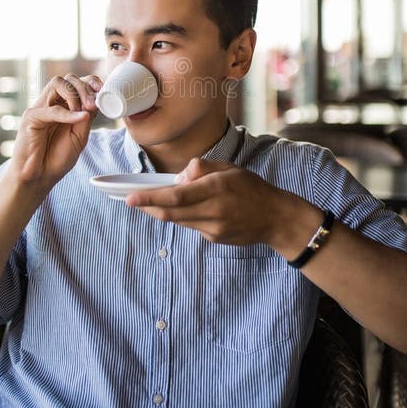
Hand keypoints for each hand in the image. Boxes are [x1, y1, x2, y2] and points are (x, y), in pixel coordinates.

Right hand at [4, 73, 101, 192]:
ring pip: (57, 83)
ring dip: (75, 94)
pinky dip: (68, 113)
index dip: (91, 83)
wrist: (38, 178)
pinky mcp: (31, 117)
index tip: (103, 90)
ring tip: (84, 111)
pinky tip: (79, 119)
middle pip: (68, 79)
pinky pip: (51, 109)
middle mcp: (51, 103)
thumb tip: (96, 101)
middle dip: (85, 88)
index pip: (77, 83)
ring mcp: (40, 108)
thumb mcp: (79, 136)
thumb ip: (87, 118)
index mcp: (63, 106)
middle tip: (93, 104)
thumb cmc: (56, 159)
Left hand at [126, 157, 300, 247]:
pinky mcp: (214, 239)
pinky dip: (185, 216)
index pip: (176, 196)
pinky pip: (192, 226)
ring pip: (179, 220)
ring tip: (154, 201)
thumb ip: (201, 169)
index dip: (150, 198)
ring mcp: (213, 229)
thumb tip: (178, 178)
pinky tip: (191, 209)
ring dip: (163, 211)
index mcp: (216, 189)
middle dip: (147, 207)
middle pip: (171, 212)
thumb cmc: (251, 188)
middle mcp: (213, 211)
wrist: (275, 218)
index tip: (130, 197)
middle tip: (130, 200)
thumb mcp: (228, 168)